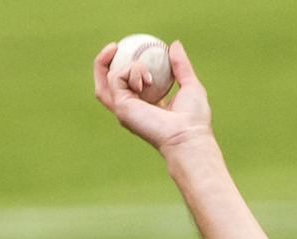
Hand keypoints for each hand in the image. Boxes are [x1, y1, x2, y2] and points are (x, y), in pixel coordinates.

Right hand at [93, 40, 211, 153]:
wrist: (189, 135)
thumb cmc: (194, 119)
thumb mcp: (190, 85)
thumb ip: (181, 65)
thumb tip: (174, 44)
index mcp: (145, 105)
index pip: (126, 84)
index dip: (124, 67)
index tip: (131, 49)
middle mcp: (130, 108)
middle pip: (105, 83)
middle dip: (103, 63)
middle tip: (114, 47)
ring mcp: (123, 109)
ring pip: (108, 79)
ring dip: (125, 66)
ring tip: (143, 70)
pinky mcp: (121, 106)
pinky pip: (116, 77)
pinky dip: (130, 71)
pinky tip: (147, 79)